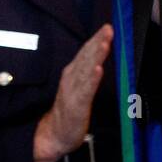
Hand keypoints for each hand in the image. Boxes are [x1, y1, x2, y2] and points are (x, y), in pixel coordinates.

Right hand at [34, 24, 112, 161]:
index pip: (85, 52)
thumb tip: (98, 58)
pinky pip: (86, 90)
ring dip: (96, 56)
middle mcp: (71, 78)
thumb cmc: (68, 109)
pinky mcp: (76, 104)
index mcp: (72, 72)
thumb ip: (86, 72)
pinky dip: (92, 79)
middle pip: (86, 56)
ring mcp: (73, 90)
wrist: (53, 134)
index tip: (107, 27)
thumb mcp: (77, 87)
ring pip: (86, 70)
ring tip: (104, 44)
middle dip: (97, 41)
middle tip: (108, 29)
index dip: (96, 39)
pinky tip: (98, 70)